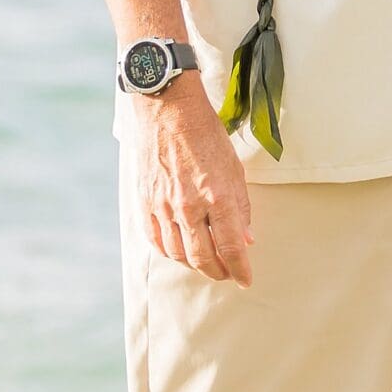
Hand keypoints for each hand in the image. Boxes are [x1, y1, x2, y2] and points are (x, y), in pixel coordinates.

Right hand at [126, 75, 253, 286]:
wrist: (168, 111)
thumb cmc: (206, 135)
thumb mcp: (233, 166)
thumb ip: (240, 206)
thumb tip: (246, 239)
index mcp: (216, 195)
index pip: (230, 246)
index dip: (239, 268)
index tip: (246, 279)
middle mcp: (189, 206)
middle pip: (203, 257)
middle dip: (218, 272)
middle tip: (227, 274)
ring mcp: (164, 206)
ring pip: (178, 254)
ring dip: (195, 265)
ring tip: (207, 264)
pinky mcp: (146, 203)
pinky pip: (157, 241)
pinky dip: (170, 252)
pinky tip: (180, 251)